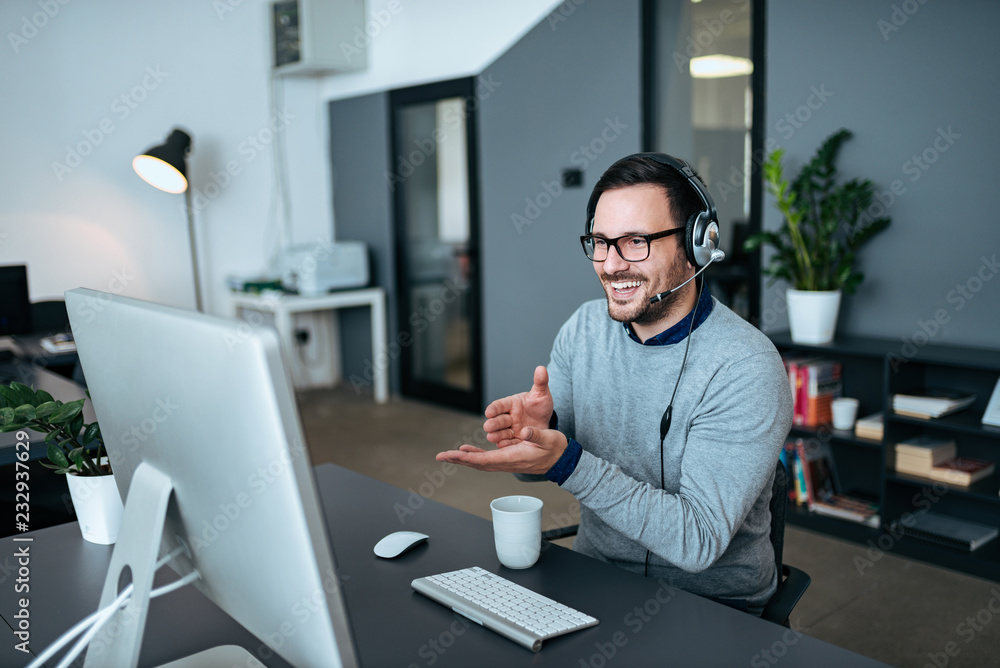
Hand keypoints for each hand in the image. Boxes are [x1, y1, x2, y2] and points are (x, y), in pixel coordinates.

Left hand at [436, 426, 566, 474]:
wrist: (563, 460)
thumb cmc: (556, 449)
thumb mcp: (549, 438)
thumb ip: (537, 435)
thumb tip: (525, 429)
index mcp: (514, 458)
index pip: (485, 460)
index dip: (466, 458)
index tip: (452, 454)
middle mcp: (507, 463)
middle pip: (478, 463)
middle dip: (458, 460)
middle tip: (440, 456)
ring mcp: (507, 462)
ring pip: (481, 463)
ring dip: (463, 459)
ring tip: (448, 455)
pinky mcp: (509, 459)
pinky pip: (487, 460)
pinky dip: (474, 456)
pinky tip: (467, 451)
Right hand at [483, 366, 552, 447]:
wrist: (546, 421)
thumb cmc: (541, 405)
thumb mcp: (542, 394)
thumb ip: (540, 382)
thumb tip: (542, 368)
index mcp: (511, 403)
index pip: (500, 405)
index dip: (494, 408)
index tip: (488, 411)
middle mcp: (508, 416)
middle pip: (498, 420)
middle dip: (493, 423)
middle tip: (488, 426)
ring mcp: (510, 429)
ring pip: (500, 432)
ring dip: (495, 435)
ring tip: (492, 437)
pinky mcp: (514, 439)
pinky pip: (508, 442)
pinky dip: (505, 444)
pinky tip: (503, 446)